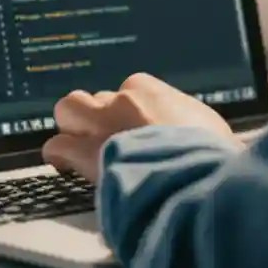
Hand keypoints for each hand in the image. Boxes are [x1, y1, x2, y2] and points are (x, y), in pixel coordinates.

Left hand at [42, 73, 238, 181]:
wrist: (192, 178)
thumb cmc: (210, 157)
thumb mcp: (209, 130)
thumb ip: (191, 125)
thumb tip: (201, 135)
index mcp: (153, 91)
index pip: (131, 88)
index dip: (130, 110)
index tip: (136, 127)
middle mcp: (123, 100)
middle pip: (96, 97)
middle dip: (97, 114)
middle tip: (105, 137)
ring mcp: (100, 124)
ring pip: (68, 109)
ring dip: (73, 126)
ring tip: (80, 146)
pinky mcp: (83, 152)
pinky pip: (57, 146)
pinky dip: (60, 156)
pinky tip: (65, 165)